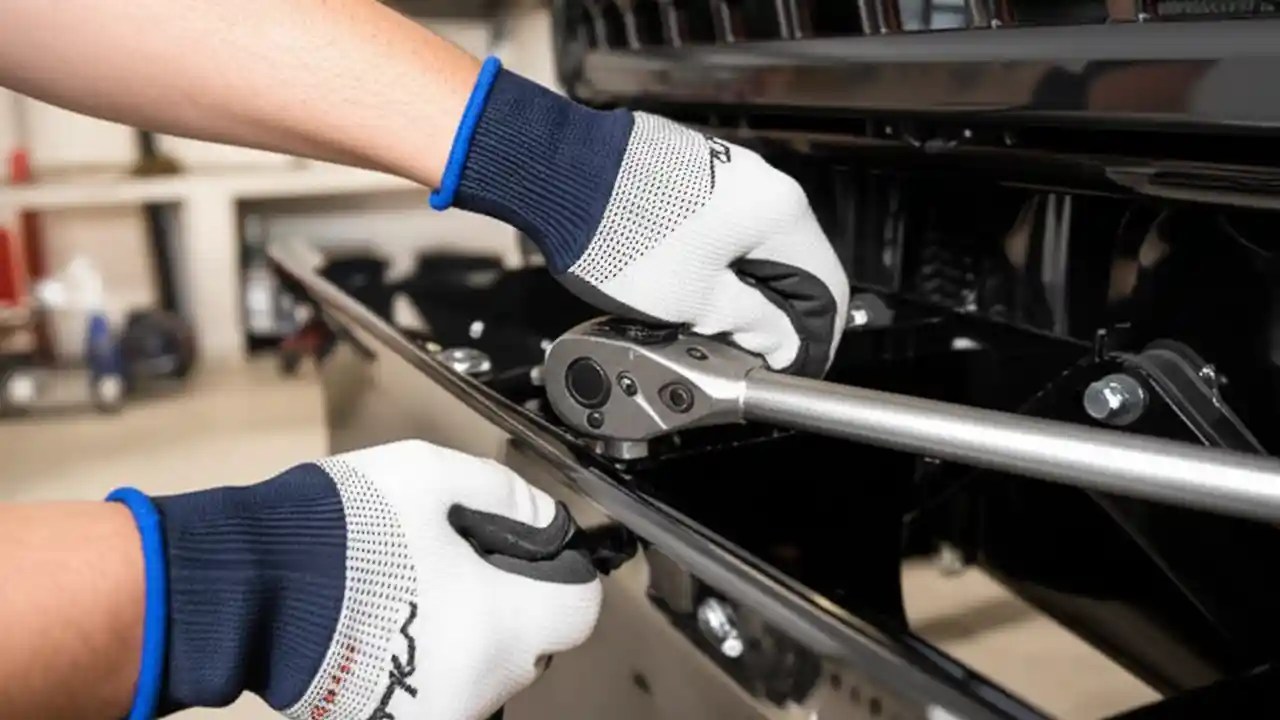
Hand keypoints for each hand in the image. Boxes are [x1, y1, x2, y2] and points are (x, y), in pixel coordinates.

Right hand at [147, 439, 601, 719]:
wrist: (250, 586)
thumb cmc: (345, 530)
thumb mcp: (433, 476)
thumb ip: (505, 494)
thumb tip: (542, 519)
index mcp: (504, 625)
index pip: (580, 609)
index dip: (561, 575)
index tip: (530, 557)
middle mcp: (481, 685)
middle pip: (530, 643)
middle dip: (506, 604)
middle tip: (453, 564)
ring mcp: (437, 715)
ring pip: (482, 670)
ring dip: (464, 635)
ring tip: (408, 592)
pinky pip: (435, 691)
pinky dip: (424, 661)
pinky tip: (382, 625)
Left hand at [432, 59, 849, 377]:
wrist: (557, 176)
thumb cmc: (620, 231)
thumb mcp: (695, 303)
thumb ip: (749, 326)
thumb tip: (778, 344)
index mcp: (778, 212)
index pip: (826, 286)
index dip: (812, 336)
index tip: (787, 361)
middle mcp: (758, 181)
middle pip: (788, 264)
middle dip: (766, 312)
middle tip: (733, 345)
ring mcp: (721, 170)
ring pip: (748, 245)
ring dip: (733, 286)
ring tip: (693, 316)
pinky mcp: (688, 170)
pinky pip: (717, 223)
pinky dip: (707, 257)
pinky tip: (672, 280)